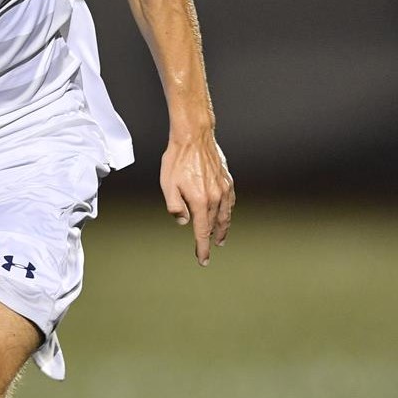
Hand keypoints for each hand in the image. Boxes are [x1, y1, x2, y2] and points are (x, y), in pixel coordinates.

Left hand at [161, 131, 233, 265]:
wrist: (194, 137)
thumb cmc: (177, 159)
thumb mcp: (167, 185)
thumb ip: (174, 207)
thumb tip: (183, 221)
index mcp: (200, 202)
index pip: (202, 232)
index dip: (202, 248)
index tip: (203, 259)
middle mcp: (215, 197)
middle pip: (215, 225)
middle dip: (212, 239)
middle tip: (210, 249)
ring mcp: (223, 188)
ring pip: (226, 215)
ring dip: (223, 228)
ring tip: (221, 237)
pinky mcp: (227, 179)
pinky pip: (230, 201)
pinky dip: (228, 211)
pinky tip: (226, 213)